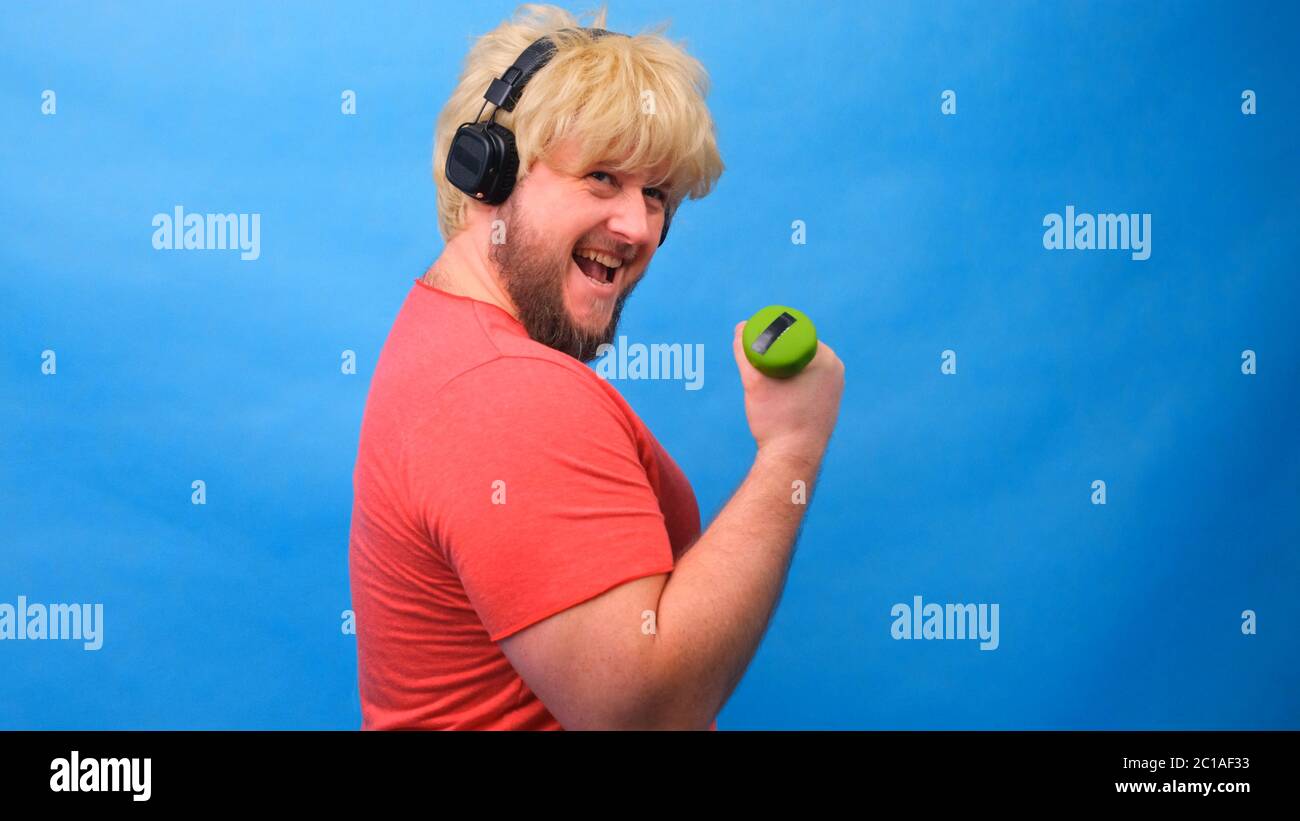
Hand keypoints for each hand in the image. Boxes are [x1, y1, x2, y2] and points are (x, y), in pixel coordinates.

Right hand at [731, 320, 844, 465]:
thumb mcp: (756, 382)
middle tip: (754, 357)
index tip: (754, 341)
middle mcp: (835, 369)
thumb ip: (745, 353)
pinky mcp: (829, 403)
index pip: (794, 334)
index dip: (772, 334)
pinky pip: (810, 382)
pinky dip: (794, 380)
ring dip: (785, 366)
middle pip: (799, 350)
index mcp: (825, 357)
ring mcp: (835, 387)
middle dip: (777, 350)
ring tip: (764, 373)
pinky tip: (781, 387)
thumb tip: (741, 327)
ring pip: (804, 367)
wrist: (793, 458)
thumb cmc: (776, 419)